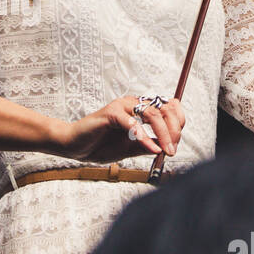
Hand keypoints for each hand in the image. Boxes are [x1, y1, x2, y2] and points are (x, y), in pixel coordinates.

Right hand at [57, 95, 183, 162]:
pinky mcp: (111, 113)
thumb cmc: (100, 145)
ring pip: (152, 113)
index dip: (178, 123)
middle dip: (174, 129)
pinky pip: (134, 124)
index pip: (168, 108)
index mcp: (140, 109)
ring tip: (166, 150)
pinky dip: (145, 138)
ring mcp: (122, 106)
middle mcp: (133, 103)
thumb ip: (149, 144)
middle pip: (165, 108)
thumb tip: (168, 147)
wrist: (75, 148)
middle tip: (173, 149)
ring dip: (163, 133)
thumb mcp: (131, 148)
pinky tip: (151, 149)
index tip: (176, 143)